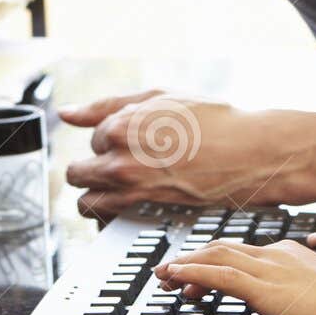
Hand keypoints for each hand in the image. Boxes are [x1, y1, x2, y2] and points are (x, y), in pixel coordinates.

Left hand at [61, 91, 305, 218]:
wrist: (249, 152)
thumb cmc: (212, 120)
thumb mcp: (160, 96)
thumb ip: (106, 104)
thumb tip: (66, 113)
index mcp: (120, 123)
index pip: (93, 137)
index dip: (111, 139)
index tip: (132, 144)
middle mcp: (118, 156)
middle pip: (78, 171)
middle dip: (94, 169)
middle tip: (120, 168)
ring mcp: (130, 185)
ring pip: (85, 199)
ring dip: (94, 195)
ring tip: (116, 191)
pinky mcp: (144, 207)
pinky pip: (105, 218)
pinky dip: (107, 216)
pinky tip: (123, 209)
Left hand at [154, 240, 315, 314]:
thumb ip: (307, 299)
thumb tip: (304, 312)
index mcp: (291, 254)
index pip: (243, 253)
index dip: (215, 260)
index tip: (197, 275)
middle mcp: (277, 255)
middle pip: (223, 250)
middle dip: (193, 259)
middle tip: (168, 272)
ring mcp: (270, 269)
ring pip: (215, 258)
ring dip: (184, 265)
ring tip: (162, 276)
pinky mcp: (264, 288)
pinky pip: (218, 276)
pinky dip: (192, 273)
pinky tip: (175, 278)